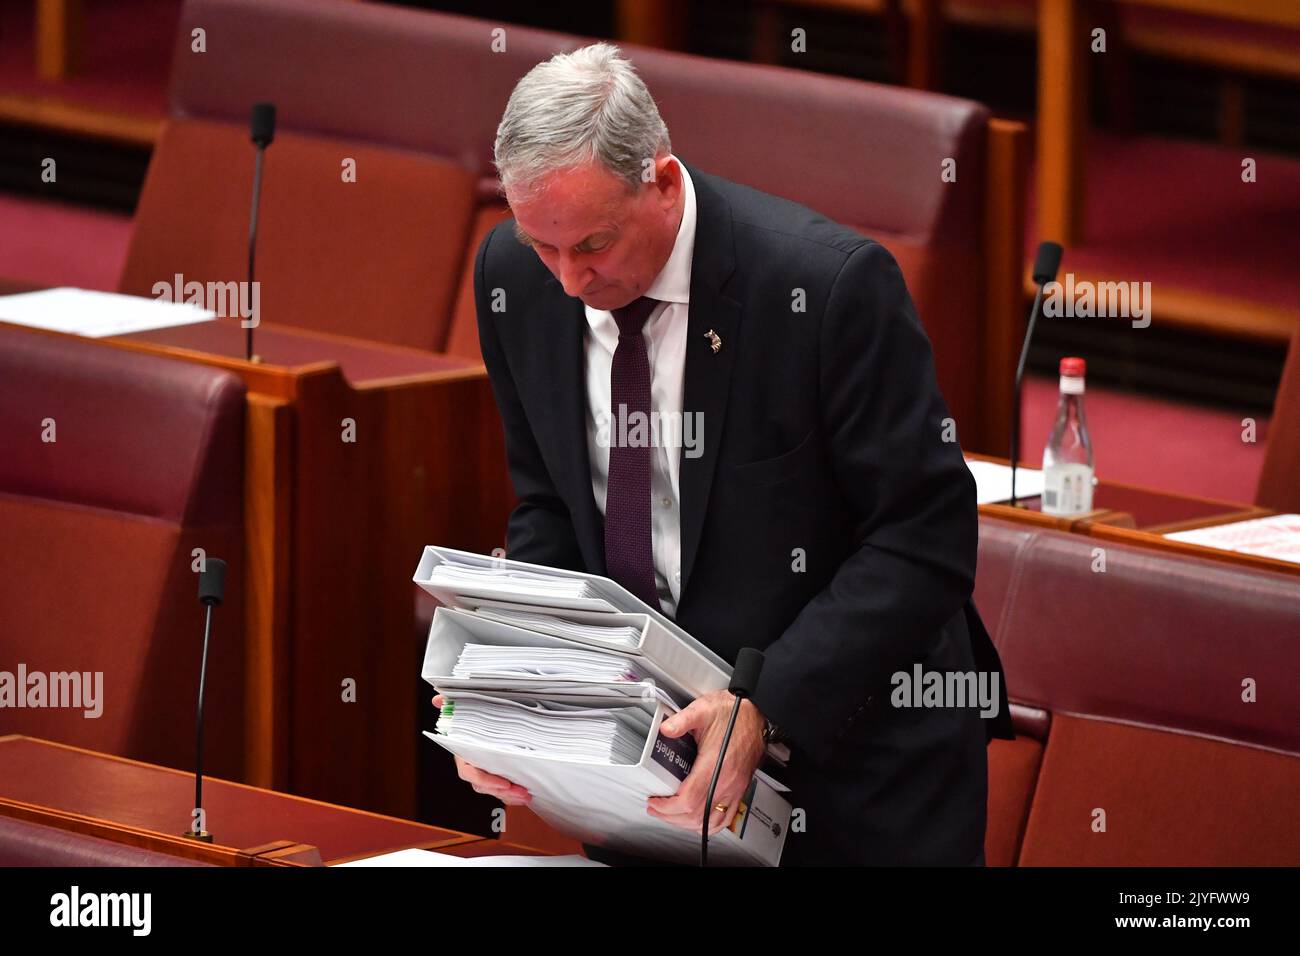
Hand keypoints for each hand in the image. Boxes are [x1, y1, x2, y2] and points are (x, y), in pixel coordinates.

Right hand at [432, 694, 532, 805]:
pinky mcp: (494, 776)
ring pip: (493, 790)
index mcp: (463, 754)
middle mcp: (472, 766)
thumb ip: (450, 703)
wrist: (479, 721)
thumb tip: (437, 699)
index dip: (485, 780)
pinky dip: (512, 794)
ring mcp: (483, 773)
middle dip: (502, 791)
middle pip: (484, 786)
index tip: (502, 783)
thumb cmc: (471, 717)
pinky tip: (524, 794)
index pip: (469, 773)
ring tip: (525, 795)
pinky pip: (501, 790)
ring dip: (510, 795)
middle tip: (520, 791)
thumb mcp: (464, 709)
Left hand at [646, 690, 765, 835]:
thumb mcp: (703, 710)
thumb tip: (665, 729)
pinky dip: (708, 825)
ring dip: (688, 823)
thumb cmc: (733, 714)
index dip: (668, 807)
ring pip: (711, 822)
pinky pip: (725, 818)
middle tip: (656, 809)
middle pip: (697, 815)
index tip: (654, 802)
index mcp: (716, 765)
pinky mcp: (739, 789)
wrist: (755, 714)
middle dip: (671, 817)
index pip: (689, 800)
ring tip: (672, 815)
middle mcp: (727, 781)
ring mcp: (735, 788)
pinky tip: (696, 818)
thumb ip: (682, 720)